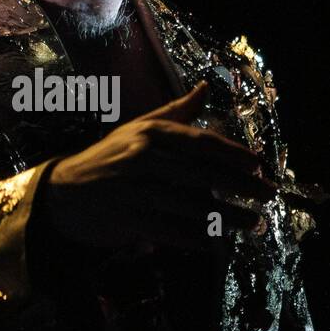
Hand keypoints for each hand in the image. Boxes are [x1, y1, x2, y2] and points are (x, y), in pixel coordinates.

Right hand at [37, 80, 278, 250]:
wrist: (62, 192)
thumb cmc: (109, 158)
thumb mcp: (139, 129)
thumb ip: (176, 112)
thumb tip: (206, 88)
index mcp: (150, 133)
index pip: (200, 142)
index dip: (232, 154)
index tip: (258, 165)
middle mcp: (143, 158)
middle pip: (203, 175)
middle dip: (240, 187)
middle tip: (267, 196)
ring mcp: (135, 190)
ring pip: (191, 206)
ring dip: (226, 218)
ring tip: (251, 224)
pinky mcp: (128, 218)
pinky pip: (172, 230)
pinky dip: (196, 238)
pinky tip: (215, 242)